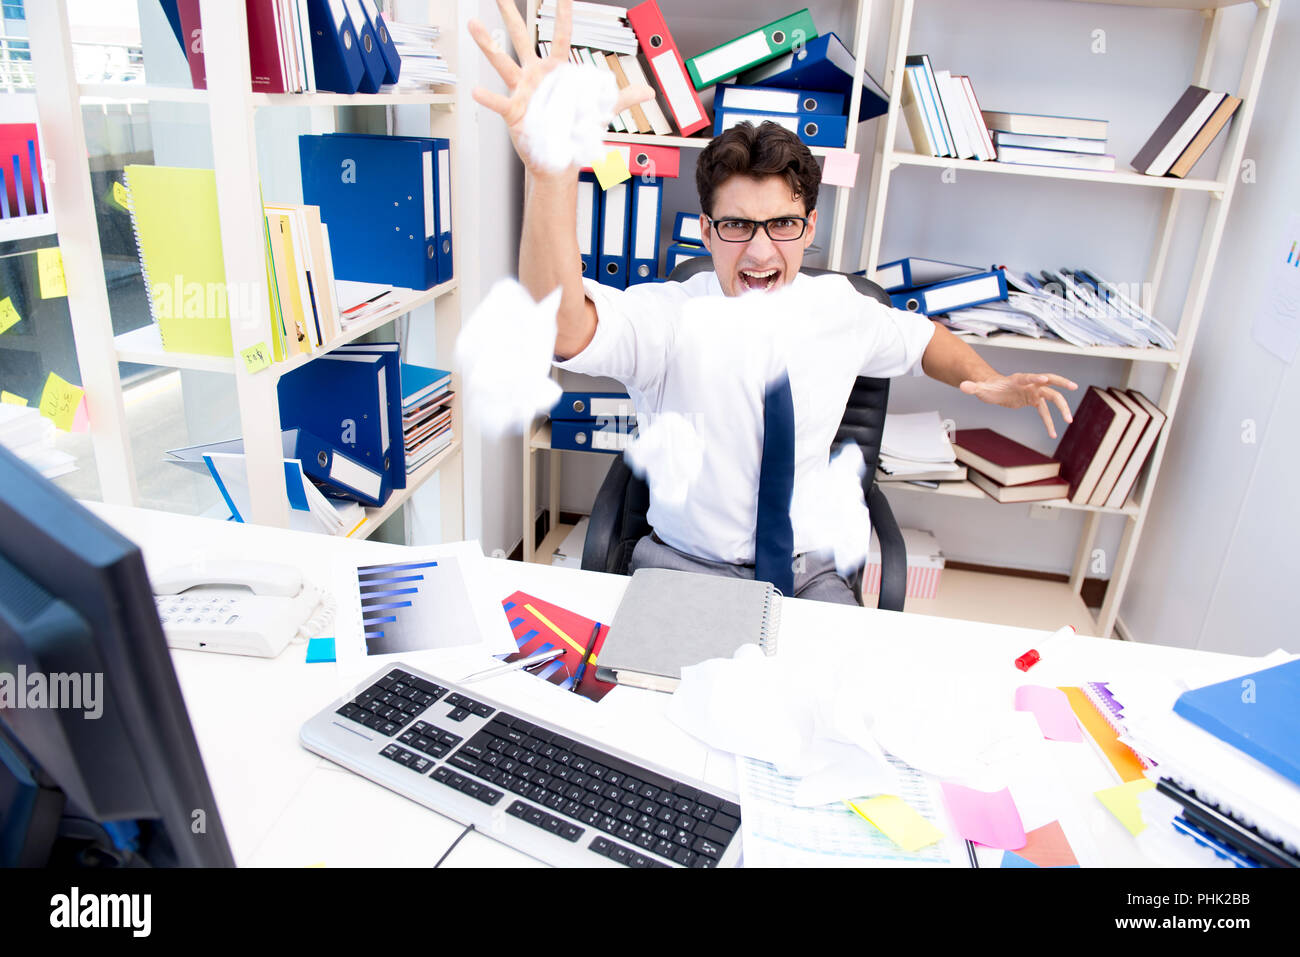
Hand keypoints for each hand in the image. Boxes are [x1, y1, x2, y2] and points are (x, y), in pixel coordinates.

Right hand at [468, 0, 651, 175]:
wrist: (559, 158)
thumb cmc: (574, 131)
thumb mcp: (602, 111)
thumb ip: (623, 97)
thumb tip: (650, 92)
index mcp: (556, 71)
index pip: (560, 36)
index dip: (562, 15)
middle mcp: (536, 75)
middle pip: (521, 38)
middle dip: (511, 15)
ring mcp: (522, 91)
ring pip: (502, 61)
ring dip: (487, 44)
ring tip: (473, 25)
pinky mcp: (514, 111)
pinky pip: (499, 102)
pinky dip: (488, 97)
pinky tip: (476, 90)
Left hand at [960, 373, 1077, 438]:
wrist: (993, 390)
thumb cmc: (987, 387)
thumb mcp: (979, 388)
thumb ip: (972, 387)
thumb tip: (962, 386)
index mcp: (1018, 379)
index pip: (1028, 377)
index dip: (1036, 377)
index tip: (1045, 379)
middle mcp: (1030, 383)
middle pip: (1050, 380)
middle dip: (1062, 382)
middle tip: (1074, 386)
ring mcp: (1034, 391)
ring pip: (1052, 397)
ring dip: (1061, 408)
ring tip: (1069, 420)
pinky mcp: (1034, 400)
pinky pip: (1045, 412)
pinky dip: (1049, 422)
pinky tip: (1053, 433)